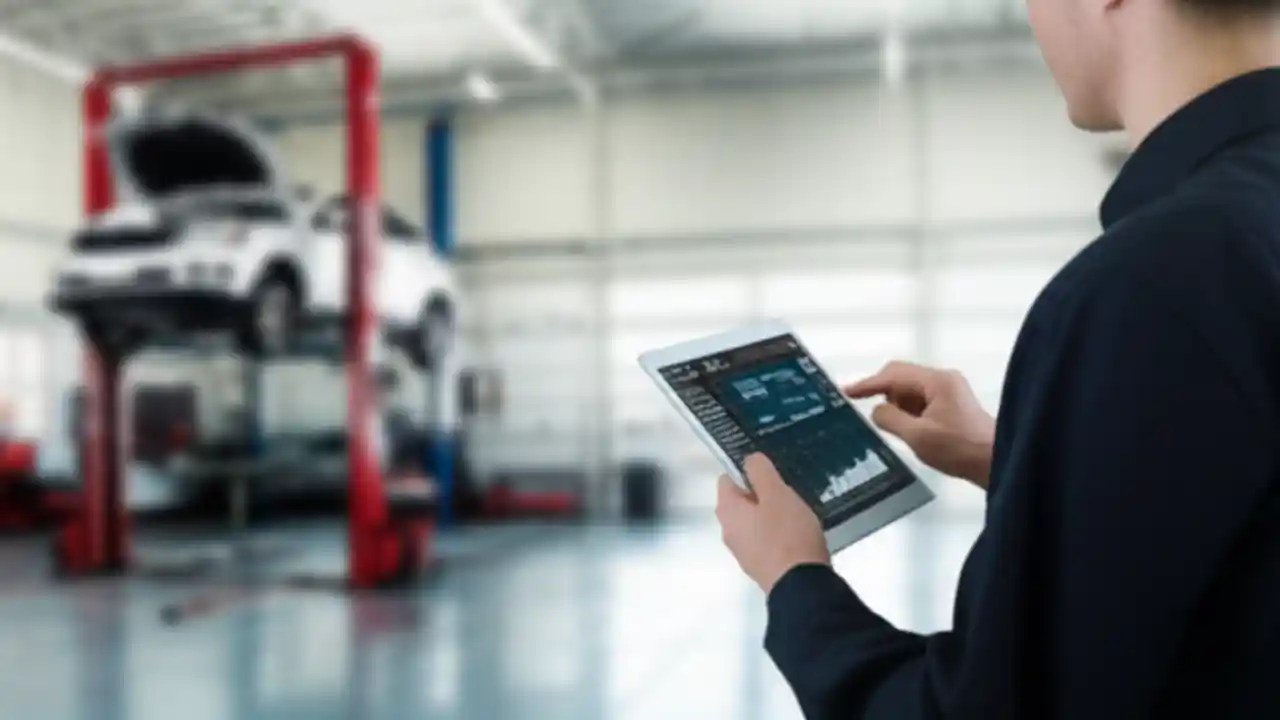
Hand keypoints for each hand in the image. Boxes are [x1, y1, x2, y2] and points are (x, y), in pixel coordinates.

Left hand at [717, 454, 830, 594]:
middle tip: (787, 494)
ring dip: (771, 515)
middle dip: (762, 494)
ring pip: (754, 522)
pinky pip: (764, 541)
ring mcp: (743, 552)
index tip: (771, 473)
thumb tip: (748, 459)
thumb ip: (760, 472)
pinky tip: (797, 536)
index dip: (747, 472)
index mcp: (727, 510)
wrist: (801, 586)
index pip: (726, 479)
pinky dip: (777, 535)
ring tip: (796, 515)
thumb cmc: (787, 534)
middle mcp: (728, 531)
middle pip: (740, 502)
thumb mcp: (776, 493)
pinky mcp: (760, 567)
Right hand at [846, 361, 995, 489]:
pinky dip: (909, 411)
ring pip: (910, 389)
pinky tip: (908, 428)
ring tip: (898, 428)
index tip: (846, 392)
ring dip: (897, 404)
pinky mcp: (952, 404)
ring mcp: (949, 390)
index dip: (867, 384)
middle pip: (902, 376)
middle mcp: (943, 379)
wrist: (996, 462)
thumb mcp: (918, 436)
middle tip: (869, 413)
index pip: (893, 375)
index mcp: (936, 381)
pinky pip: (921, 400)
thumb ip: (890, 419)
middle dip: (883, 393)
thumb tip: (877, 410)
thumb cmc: (958, 449)